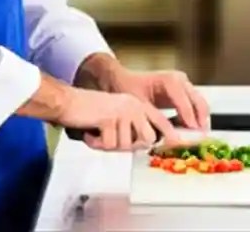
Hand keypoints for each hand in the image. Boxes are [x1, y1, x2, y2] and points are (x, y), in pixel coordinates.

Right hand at [54, 86, 177, 151]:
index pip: (161, 122)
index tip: (180, 143)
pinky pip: (110, 145)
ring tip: (99, 133)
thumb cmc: (92, 112)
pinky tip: (92, 133)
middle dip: (130, 146)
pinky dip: (98, 144)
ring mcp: (123, 111)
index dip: (171, 135)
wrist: (69, 102)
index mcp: (138, 106)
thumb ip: (133, 128)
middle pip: (147, 139)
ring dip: (110, 145)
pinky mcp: (110, 118)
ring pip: (126, 145)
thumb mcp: (118, 117)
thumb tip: (147, 143)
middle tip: (112, 139)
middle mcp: (134, 107)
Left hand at [113, 69, 210, 131]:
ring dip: (199, 121)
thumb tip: (167, 135)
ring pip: (200, 104)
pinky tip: (190, 131)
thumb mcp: (140, 105)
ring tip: (196, 138)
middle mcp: (180, 79)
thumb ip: (154, 120)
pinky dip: (194, 118)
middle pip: (198, 103)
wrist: (124, 79)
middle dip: (200, 122)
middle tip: (199, 139)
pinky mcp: (183, 90)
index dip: (190, 121)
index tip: (194, 136)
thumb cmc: (130, 89)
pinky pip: (194, 105)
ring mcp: (183, 83)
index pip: (185, 104)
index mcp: (170, 81)